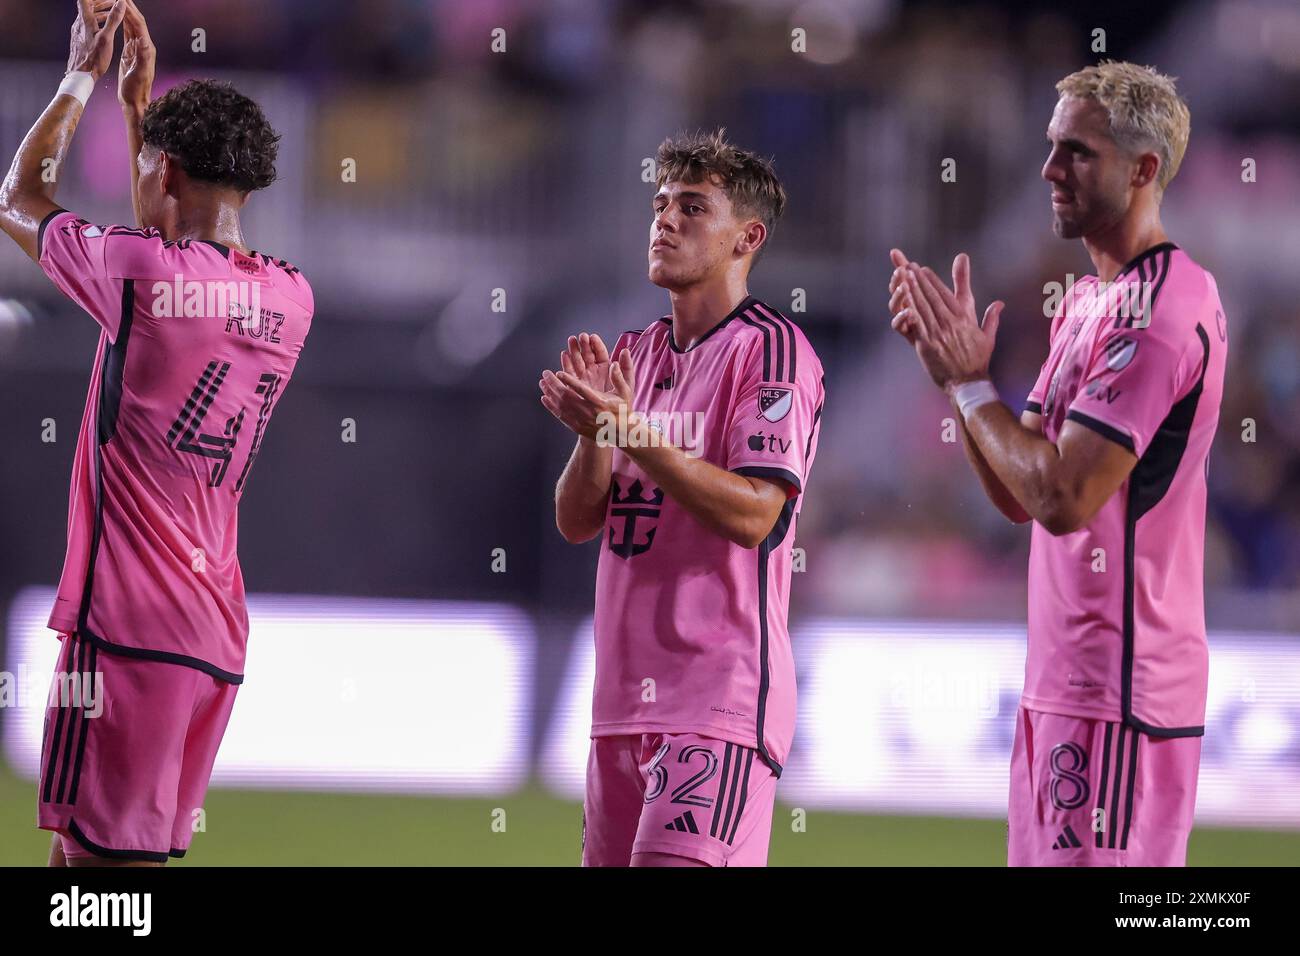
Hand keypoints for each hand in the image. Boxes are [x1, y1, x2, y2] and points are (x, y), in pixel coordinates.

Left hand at [67, 0, 126, 81]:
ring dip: (100, 12)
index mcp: (85, 20)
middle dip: (101, 2)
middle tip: (114, 3)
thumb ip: (113, 19)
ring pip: (88, 16)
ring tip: (112, 15)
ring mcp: (78, 31)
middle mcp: (79, 23)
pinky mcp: (79, 39)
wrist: (81, 74)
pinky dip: (97, 22)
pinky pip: (88, 25)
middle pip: (87, 6)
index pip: (86, 0)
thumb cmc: (93, 58)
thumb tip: (120, 3)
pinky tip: (104, 29)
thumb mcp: (107, 38)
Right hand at [116, 0, 154, 112]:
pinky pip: (128, 34)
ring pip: (132, 26)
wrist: (134, 100)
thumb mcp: (139, 74)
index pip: (139, 25)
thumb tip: (144, 42)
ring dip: (126, 13)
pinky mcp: (131, 52)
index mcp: (146, 49)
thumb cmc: (136, 89)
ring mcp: (137, 49)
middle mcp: (144, 46)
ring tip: (119, 0)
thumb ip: (143, 58)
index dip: (131, 11)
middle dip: (129, 7)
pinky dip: (124, 23)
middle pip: (137, 22)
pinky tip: (119, 16)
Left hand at [539, 346, 637, 441]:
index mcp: (600, 402)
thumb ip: (619, 377)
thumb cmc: (623, 409)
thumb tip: (614, 363)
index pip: (582, 390)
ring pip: (561, 406)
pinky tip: (545, 398)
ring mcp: (582, 421)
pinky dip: (551, 407)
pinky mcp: (577, 427)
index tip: (558, 372)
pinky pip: (561, 416)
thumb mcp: (626, 392)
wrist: (621, 434)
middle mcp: (589, 412)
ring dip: (550, 394)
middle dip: (554, 384)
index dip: (569, 381)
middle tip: (545, 374)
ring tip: (542, 383)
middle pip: (567, 397)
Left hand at [888, 247, 1003, 391]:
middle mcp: (951, 322)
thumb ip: (991, 318)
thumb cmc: (978, 361)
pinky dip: (909, 309)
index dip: (933, 281)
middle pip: (933, 296)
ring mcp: (939, 332)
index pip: (947, 294)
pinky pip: (916, 322)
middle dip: (920, 280)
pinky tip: (902, 300)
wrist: (968, 382)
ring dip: (913, 289)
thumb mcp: (988, 337)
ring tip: (903, 276)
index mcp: (964, 319)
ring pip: (923, 306)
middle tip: (908, 266)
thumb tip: (1000, 303)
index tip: (923, 270)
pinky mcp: (928, 343)